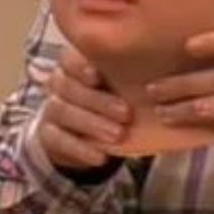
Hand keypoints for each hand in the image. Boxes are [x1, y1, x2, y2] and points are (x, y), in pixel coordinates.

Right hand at [35, 47, 133, 169]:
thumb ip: (134, 72)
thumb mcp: (122, 81)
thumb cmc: (113, 96)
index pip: (70, 58)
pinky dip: (80, 149)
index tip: (98, 75)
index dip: (80, 66)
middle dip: (98, 101)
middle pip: (68, 86)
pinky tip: (100, 156)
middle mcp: (58, 82)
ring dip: (91, 124)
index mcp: (75, 63)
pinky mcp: (48, 135)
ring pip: (62, 111)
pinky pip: (58, 140)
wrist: (87, 131)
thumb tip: (165, 61)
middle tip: (126, 113)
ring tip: (118, 135)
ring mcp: (51, 108)